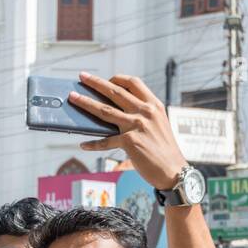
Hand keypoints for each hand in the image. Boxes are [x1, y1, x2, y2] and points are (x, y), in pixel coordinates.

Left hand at [69, 72, 187, 190]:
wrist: (174, 171)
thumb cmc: (165, 151)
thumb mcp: (158, 125)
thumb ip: (143, 115)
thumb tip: (118, 113)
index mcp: (154, 105)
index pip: (133, 83)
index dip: (117, 78)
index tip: (105, 79)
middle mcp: (146, 112)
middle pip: (115, 92)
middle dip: (96, 83)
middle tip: (82, 76)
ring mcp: (137, 126)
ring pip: (105, 110)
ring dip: (86, 103)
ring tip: (73, 98)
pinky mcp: (130, 142)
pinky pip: (106, 141)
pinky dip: (93, 143)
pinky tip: (83, 144)